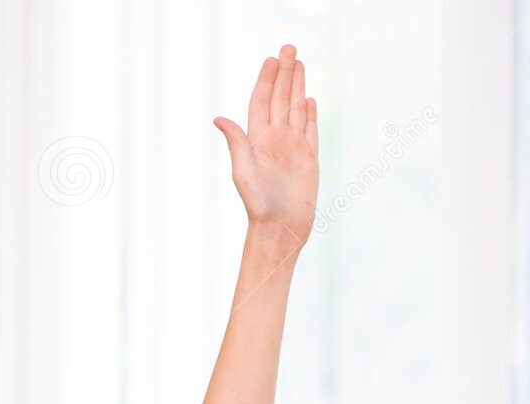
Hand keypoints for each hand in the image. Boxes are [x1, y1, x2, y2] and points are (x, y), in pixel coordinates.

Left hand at [214, 45, 318, 248]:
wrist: (280, 228)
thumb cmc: (258, 204)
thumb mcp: (242, 170)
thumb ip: (236, 142)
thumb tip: (219, 119)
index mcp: (257, 139)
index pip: (262, 101)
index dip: (266, 80)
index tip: (272, 59)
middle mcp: (275, 139)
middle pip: (280, 99)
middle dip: (284, 73)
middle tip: (289, 49)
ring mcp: (293, 148)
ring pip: (295, 109)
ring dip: (297, 87)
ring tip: (299, 65)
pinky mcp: (308, 159)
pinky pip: (310, 130)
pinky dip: (309, 114)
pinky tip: (308, 100)